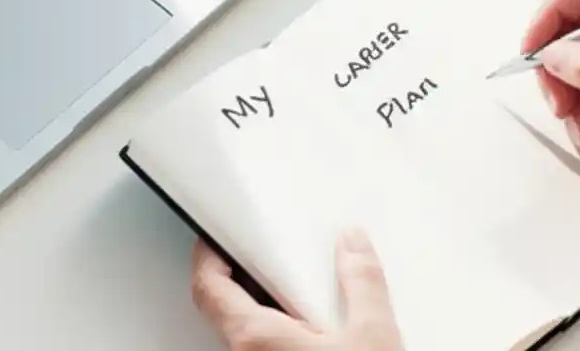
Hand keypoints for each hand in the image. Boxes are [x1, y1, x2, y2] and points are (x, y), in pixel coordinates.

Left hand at [191, 231, 403, 350]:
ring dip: (264, 318)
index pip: (208, 287)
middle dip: (245, 285)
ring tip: (301, 305)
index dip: (206, 256)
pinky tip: (311, 340)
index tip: (216, 238)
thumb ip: (360, 281)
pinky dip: (277, 341)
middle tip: (268, 265)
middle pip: (225, 313)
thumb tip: (352, 246)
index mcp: (255, 339)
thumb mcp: (373, 335)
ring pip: (244, 340)